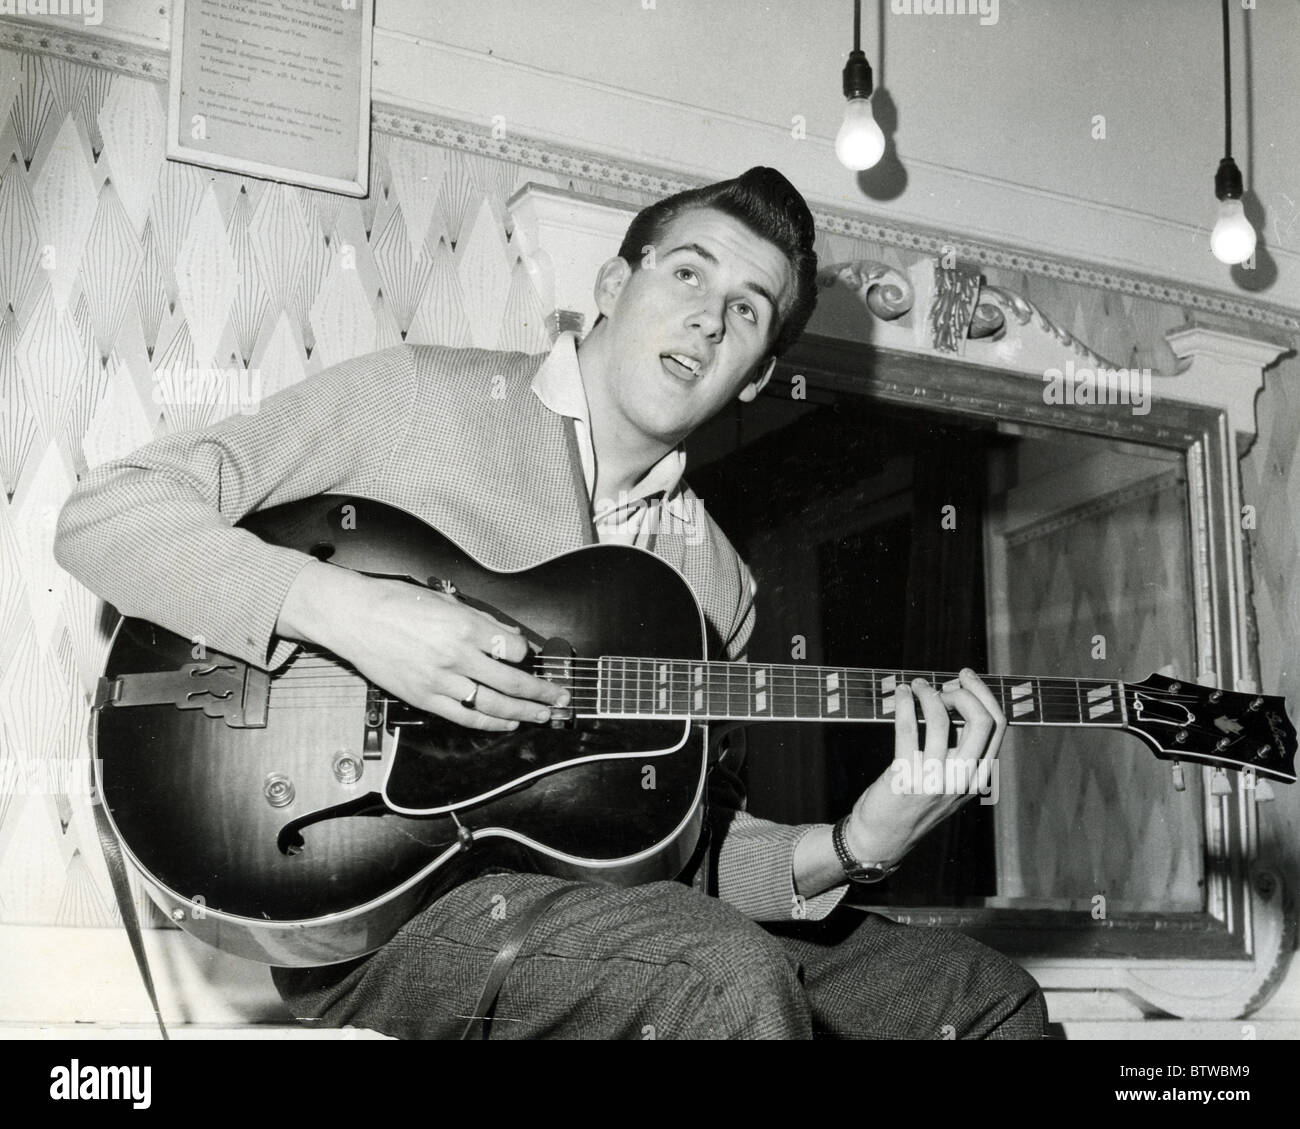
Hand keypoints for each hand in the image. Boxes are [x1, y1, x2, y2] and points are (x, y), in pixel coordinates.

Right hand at [278, 561, 568, 730]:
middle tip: (561, 697)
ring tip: (544, 715)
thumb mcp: (445, 599)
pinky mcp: (425, 698)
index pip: (513, 648)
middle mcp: (457, 655)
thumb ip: (480, 621)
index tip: (532, 657)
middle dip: (542, 692)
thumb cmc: (396, 603)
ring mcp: (441, 680)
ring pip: (494, 704)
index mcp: (464, 626)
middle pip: (512, 681)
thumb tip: (508, 637)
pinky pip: (466, 716)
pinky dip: (491, 722)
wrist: (355, 618)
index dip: (527, 654)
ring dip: (524, 713)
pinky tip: (508, 723)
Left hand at [843, 669, 1005, 864]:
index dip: (983, 694)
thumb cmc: (913, 802)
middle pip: (982, 720)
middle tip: (941, 684)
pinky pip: (908, 727)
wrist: (883, 839)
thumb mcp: (948, 779)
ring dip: (928, 693)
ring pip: (942, 719)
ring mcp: (936, 780)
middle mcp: (963, 779)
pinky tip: (901, 694)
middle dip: (964, 691)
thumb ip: (958, 748)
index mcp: (978, 776)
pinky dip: (904, 703)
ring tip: (915, 687)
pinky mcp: (906, 777)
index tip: (965, 677)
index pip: (999, 726)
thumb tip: (956, 698)